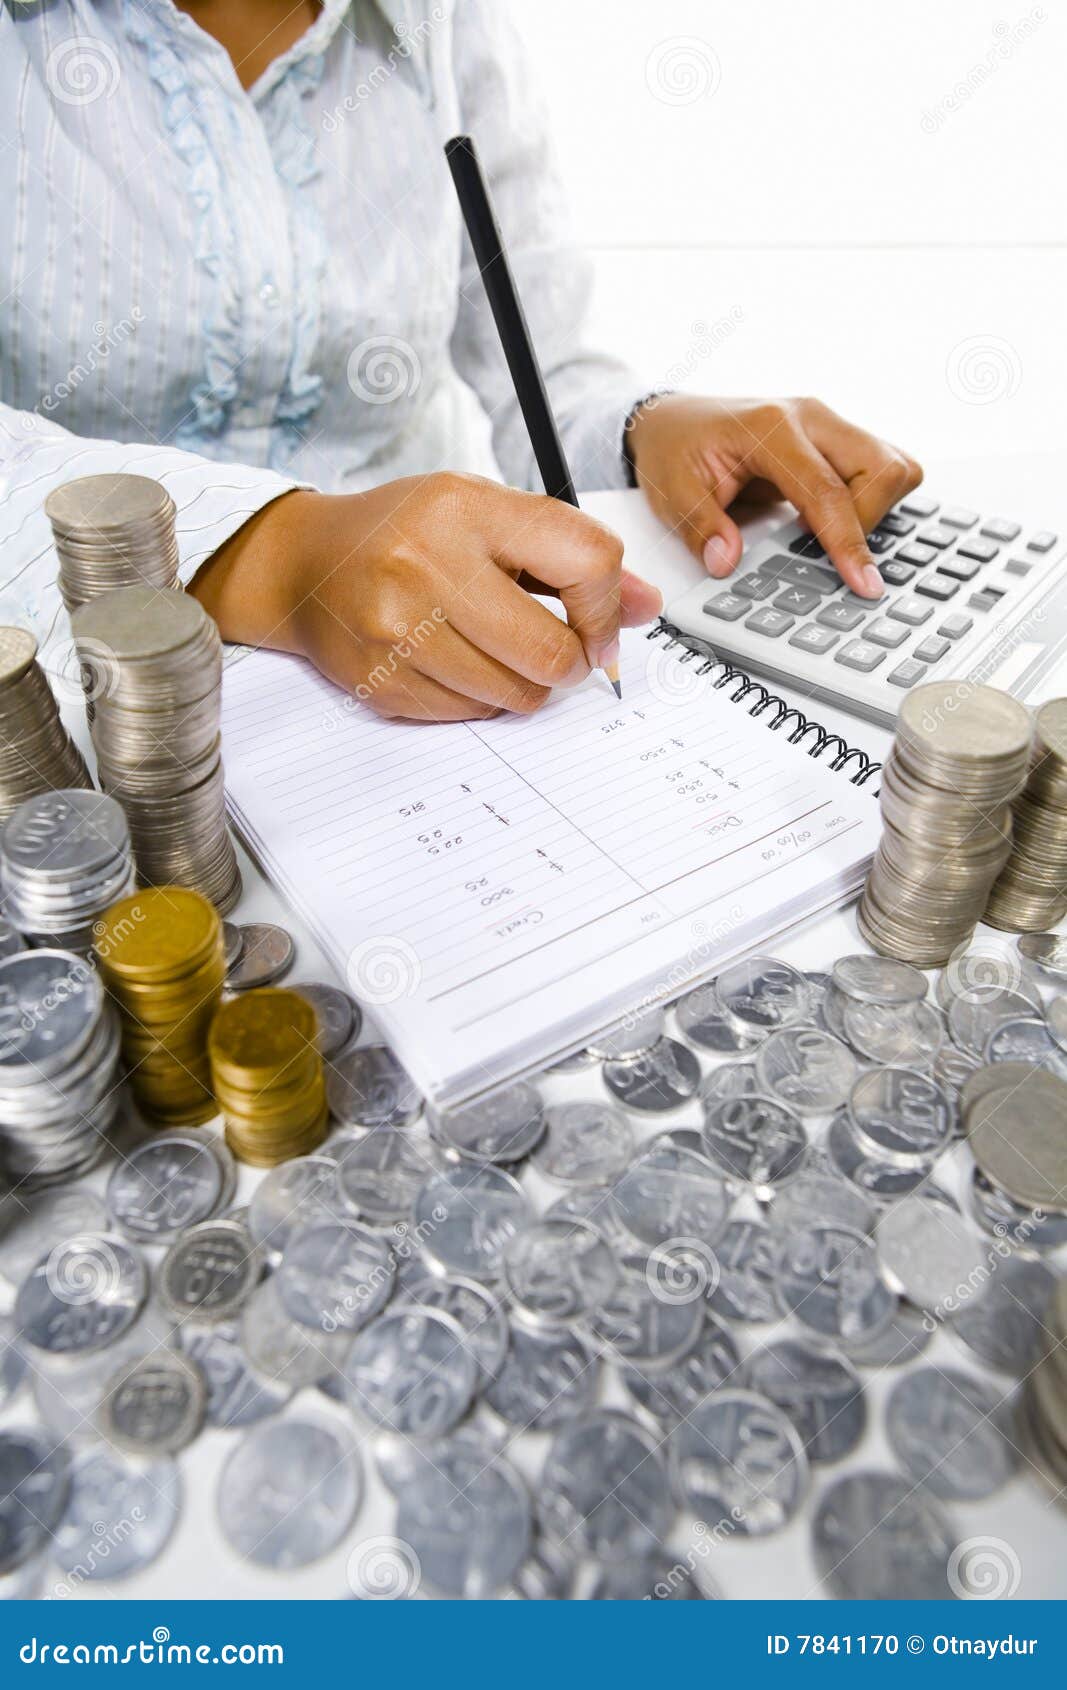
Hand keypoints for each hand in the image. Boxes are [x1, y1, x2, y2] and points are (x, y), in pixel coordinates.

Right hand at [190, 474, 661, 719]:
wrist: (304, 567)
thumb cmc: (405, 532)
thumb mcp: (487, 513)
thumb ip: (569, 552)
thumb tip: (644, 606)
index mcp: (465, 509)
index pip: (585, 561)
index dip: (608, 606)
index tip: (601, 624)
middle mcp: (426, 566)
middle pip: (553, 652)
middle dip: (571, 661)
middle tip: (557, 649)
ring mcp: (398, 631)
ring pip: (516, 697)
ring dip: (525, 686)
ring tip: (498, 651)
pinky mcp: (382, 683)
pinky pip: (470, 716)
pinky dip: (478, 699)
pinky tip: (454, 663)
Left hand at [627, 394, 922, 598]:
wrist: (674, 420)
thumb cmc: (676, 450)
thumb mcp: (673, 493)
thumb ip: (701, 528)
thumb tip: (726, 561)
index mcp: (770, 427)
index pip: (827, 489)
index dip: (848, 541)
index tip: (863, 583)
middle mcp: (810, 417)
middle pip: (882, 468)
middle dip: (869, 520)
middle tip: (826, 550)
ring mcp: (828, 425)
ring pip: (892, 465)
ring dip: (876, 509)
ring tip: (829, 533)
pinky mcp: (837, 439)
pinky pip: (881, 468)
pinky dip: (873, 500)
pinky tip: (837, 519)